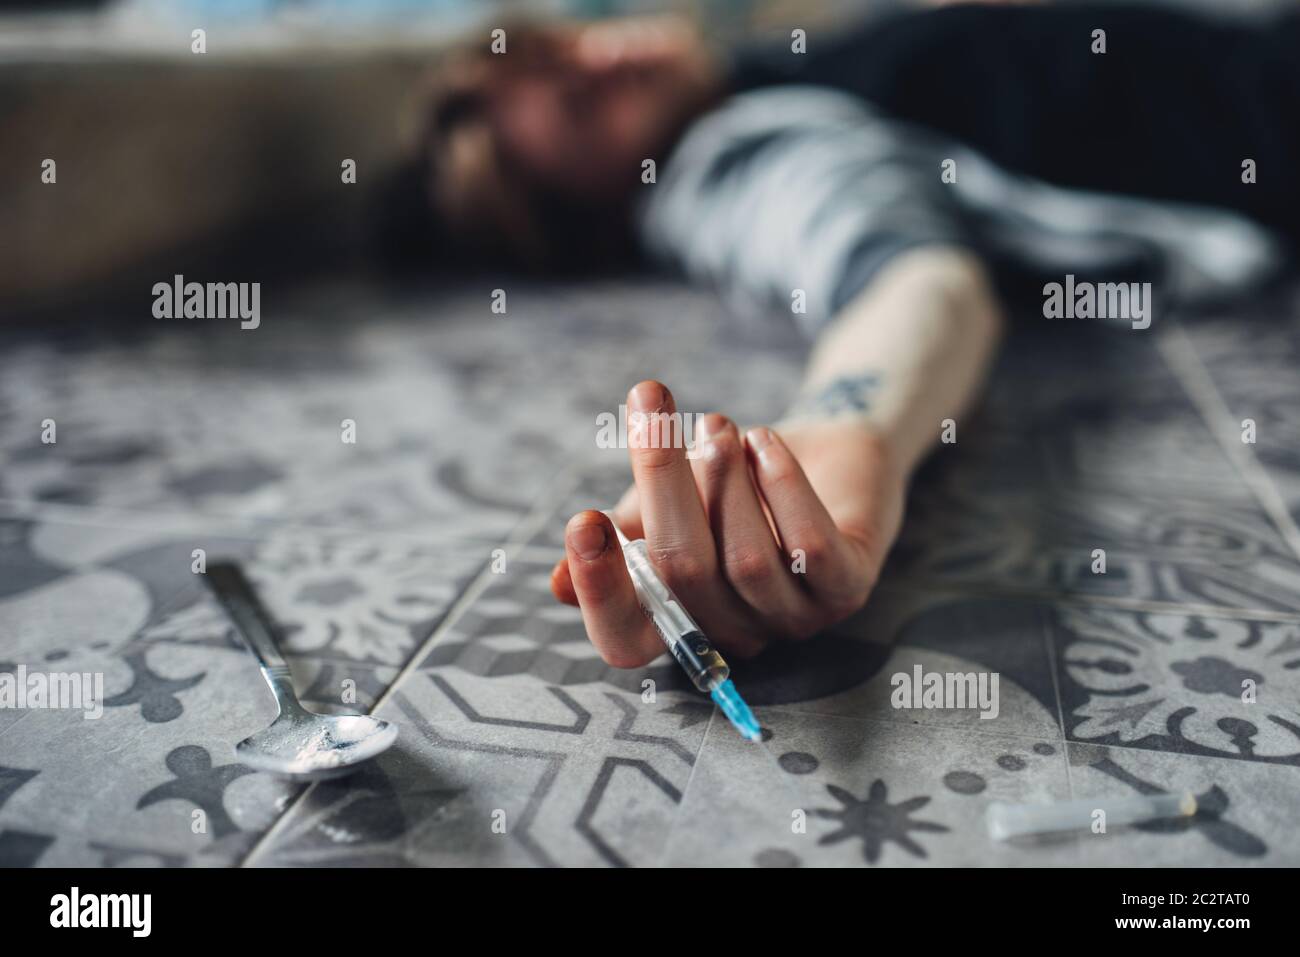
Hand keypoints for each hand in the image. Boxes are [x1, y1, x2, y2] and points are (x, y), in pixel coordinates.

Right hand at [550, 380, 906, 666]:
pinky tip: (765, 442)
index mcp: (676, 622)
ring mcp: (795, 620)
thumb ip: (624, 536)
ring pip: (746, 561)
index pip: (626, 640)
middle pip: (683, 578)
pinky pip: (809, 546)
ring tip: (719, 423)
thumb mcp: (664, 501)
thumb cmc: (728, 481)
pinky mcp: (849, 589)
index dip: (600, 592)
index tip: (584, 520)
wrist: (822, 451)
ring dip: (724, 477)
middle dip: (662, 481)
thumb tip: (557, 585)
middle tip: (650, 401)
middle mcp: (733, 635)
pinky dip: (781, 485)